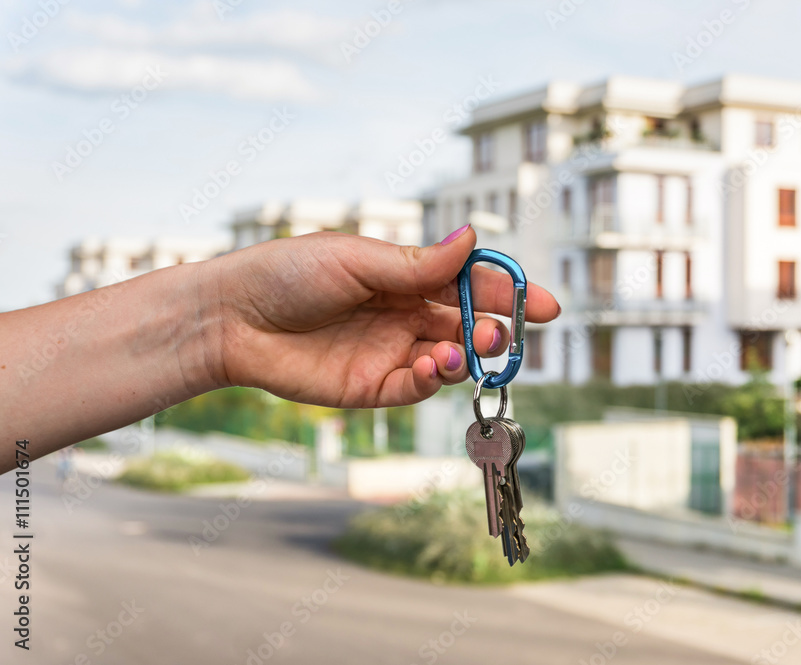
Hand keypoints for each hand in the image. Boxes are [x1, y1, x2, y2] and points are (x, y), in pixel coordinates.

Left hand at [209, 225, 559, 407]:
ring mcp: (391, 352)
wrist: (233, 317)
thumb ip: (416, 262)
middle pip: (467, 325)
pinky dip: (434, 380)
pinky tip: (433, 367)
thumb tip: (471, 238)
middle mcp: (404, 314)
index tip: (545, 305)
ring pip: (449, 359)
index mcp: (405, 276)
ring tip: (461, 350)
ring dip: (466, 356)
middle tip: (499, 333)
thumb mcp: (356, 259)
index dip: (507, 293)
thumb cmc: (287, 273)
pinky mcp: (372, 387)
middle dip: (492, 330)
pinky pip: (416, 387)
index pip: (469, 283)